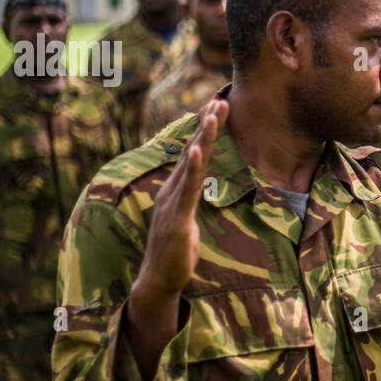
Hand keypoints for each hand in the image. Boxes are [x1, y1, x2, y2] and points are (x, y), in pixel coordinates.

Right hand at [132, 98, 228, 304]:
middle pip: (193, 151)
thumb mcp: (188, 220)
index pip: (194, 155)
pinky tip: (197, 150)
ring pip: (191, 165)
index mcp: (176, 190)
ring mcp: (172, 203)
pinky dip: (192, 169)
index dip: (205, 132)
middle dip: (207, 126)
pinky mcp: (177, 219)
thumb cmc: (176, 252)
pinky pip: (187, 190)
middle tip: (221, 100)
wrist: (159, 280)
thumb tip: (198, 189)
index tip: (217, 109)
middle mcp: (172, 191)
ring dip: (203, 138)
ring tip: (212, 114)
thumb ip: (191, 200)